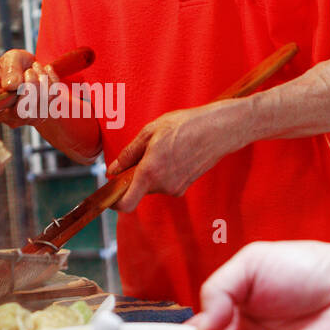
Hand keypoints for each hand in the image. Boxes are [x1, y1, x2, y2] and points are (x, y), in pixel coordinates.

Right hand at [0, 49, 57, 129]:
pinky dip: (51, 82)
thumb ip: (10, 68)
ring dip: (42, 80)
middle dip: (31, 85)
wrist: (32, 68)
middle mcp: (3, 112)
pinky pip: (53, 100)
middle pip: (21, 110)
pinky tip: (43, 75)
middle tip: (29, 71)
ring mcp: (22, 118)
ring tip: (35, 70)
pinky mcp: (40, 116)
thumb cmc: (15, 65)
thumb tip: (12, 85)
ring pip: (40, 106)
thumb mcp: (10, 57)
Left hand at [106, 101, 245, 212]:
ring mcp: (175, 188)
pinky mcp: (184, 187)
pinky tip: (174, 153)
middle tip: (142, 153)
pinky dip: (163, 172)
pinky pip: (165, 183)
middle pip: (138, 189)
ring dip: (151, 172)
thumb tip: (113, 170)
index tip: (111, 195)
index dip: (115, 203)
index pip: (126, 203)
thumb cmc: (185, 126)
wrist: (218, 130)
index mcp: (150, 172)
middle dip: (135, 176)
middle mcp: (162, 185)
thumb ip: (129, 154)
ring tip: (163, 148)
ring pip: (152, 185)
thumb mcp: (150, 132)